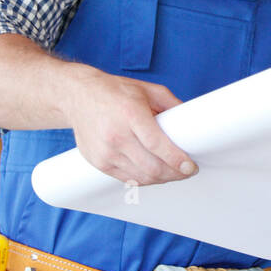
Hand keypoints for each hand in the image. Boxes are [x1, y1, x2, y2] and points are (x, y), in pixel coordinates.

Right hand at [62, 67, 193, 184]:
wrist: (78, 96)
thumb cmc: (115, 91)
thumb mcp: (148, 89)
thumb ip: (171, 104)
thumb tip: (191, 122)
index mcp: (130, 114)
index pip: (156, 145)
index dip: (176, 160)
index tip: (190, 167)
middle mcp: (116, 135)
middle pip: (151, 166)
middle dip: (175, 174)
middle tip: (187, 172)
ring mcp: (105, 152)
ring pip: (141, 177)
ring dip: (162, 179)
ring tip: (174, 174)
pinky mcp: (98, 162)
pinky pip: (127, 179)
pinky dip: (145, 180)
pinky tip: (155, 174)